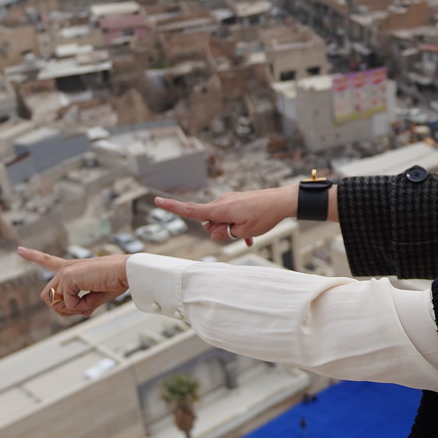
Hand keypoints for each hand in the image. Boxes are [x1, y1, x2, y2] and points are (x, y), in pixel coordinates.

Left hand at [17, 247, 129, 316]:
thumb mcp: (98, 296)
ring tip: (89, 302)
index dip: (33, 256)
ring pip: (53, 303)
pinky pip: (67, 304)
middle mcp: (66, 268)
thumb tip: (78, 313)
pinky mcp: (68, 277)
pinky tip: (92, 297)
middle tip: (83, 309)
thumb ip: (84, 304)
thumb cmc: (117, 280)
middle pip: (47, 297)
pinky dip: (80, 308)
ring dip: (71, 310)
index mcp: (73, 268)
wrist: (127, 272)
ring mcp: (65, 272)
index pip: (49, 261)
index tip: (19, 249)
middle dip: (62, 309)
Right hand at [156, 187, 300, 245]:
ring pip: (220, 221)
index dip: (172, 208)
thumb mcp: (242, 231)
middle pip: (208, 222)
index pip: (190, 210)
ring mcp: (229, 201)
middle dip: (217, 231)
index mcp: (219, 209)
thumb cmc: (263, 216)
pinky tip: (250, 237)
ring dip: (229, 229)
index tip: (156, 201)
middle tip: (237, 233)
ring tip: (248, 232)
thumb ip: (224, 233)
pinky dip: (237, 227)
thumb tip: (216, 231)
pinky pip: (230, 217)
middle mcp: (221, 202)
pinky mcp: (237, 201)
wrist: (281, 202)